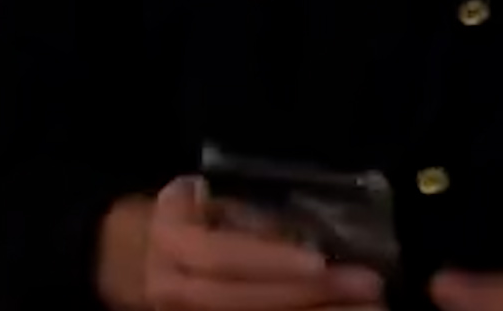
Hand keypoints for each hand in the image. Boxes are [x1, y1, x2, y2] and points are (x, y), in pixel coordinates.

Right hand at [131, 176, 384, 310]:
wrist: (132, 258)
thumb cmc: (181, 220)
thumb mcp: (206, 203)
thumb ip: (247, 221)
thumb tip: (307, 240)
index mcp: (170, 242)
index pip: (220, 257)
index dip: (270, 261)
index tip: (320, 260)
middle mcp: (171, 290)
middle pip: (241, 302)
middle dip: (308, 297)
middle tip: (369, 288)